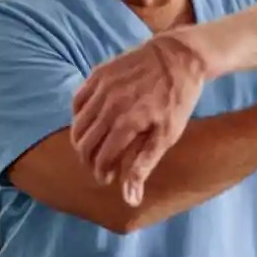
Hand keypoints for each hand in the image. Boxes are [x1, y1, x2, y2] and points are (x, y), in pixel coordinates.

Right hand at [70, 31, 208, 204]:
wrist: (179, 56)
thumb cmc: (177, 98)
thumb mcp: (168, 135)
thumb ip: (144, 166)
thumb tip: (130, 200)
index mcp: (126, 122)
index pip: (100, 158)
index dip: (101, 173)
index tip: (108, 178)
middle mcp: (108, 104)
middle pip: (84, 144)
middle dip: (89, 161)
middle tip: (100, 166)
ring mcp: (101, 87)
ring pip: (77, 124)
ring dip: (83, 141)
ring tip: (96, 147)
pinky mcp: (98, 74)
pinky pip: (78, 102)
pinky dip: (80, 117)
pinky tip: (93, 123)